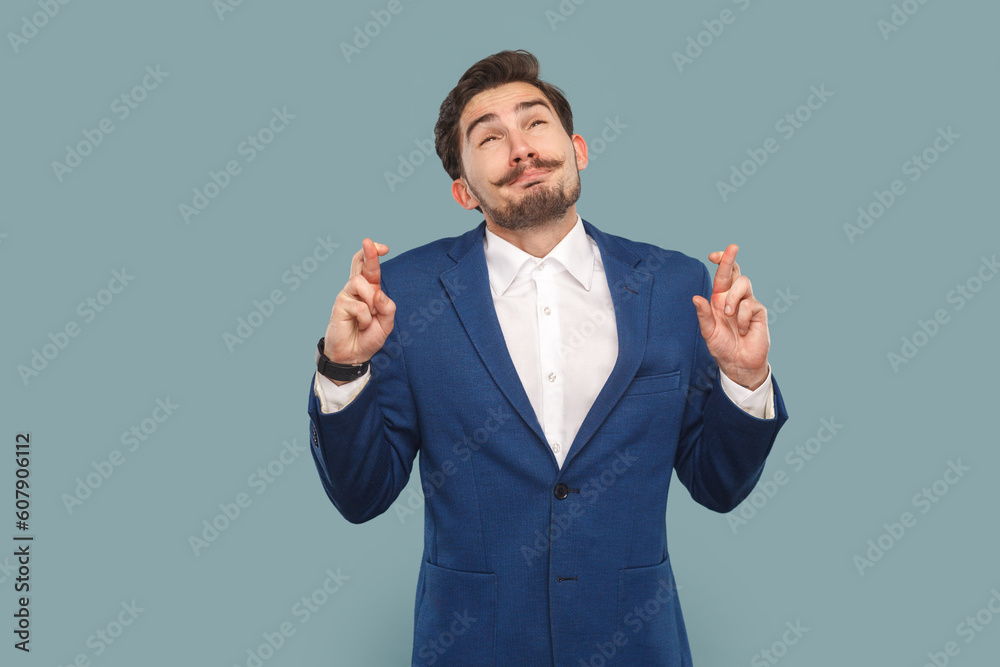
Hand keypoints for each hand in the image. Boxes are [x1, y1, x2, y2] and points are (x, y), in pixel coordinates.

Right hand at [324, 238, 394, 379]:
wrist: (352, 355)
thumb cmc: (368, 337)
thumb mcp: (386, 324)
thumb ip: (388, 308)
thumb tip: (379, 293)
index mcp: (369, 291)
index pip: (369, 268)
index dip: (374, 255)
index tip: (385, 248)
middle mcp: (357, 290)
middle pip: (359, 264)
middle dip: (368, 253)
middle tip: (369, 242)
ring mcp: (346, 295)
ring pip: (362, 283)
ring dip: (371, 303)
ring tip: (368, 319)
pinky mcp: (339, 305)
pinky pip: (360, 306)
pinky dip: (366, 318)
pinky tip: (359, 325)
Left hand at [691, 244, 769, 389]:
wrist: (739, 363)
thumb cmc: (722, 347)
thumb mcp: (708, 332)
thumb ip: (703, 315)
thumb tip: (696, 298)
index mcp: (720, 299)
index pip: (721, 276)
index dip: (720, 262)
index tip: (713, 255)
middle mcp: (734, 298)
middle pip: (734, 272)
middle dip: (731, 259)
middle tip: (732, 247)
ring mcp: (747, 303)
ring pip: (743, 283)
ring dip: (733, 298)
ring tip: (728, 315)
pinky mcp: (758, 311)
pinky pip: (749, 304)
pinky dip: (741, 318)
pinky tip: (743, 331)